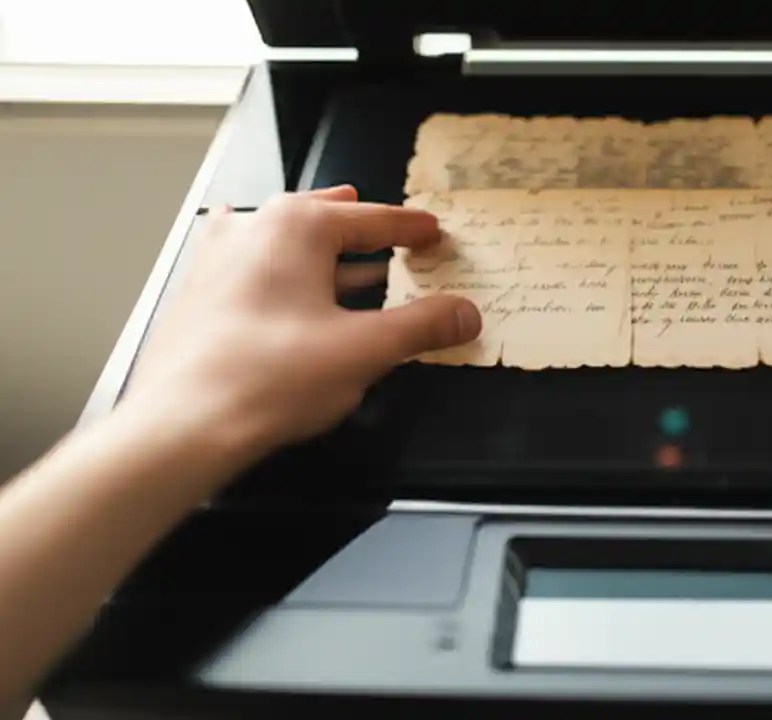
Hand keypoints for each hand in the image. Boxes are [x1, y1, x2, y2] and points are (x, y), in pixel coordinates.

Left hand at [124, 186, 480, 465]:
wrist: (184, 424)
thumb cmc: (270, 378)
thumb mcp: (366, 350)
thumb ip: (422, 326)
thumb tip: (465, 313)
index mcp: (298, 227)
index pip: (372, 219)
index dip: (410, 228)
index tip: (431, 231)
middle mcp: (254, 228)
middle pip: (323, 219)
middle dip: (362, 229)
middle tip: (394, 237)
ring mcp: (219, 258)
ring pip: (284, 241)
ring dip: (323, 253)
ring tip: (353, 267)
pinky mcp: (199, 293)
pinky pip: (253, 267)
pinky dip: (282, 272)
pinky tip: (283, 285)